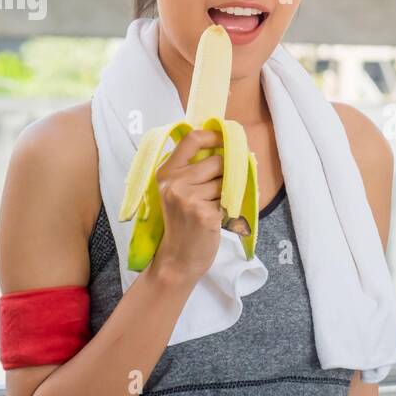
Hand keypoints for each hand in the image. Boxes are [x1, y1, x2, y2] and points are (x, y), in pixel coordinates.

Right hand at [150, 128, 225, 285]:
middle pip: (217, 161)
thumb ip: (193, 170)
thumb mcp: (178, 193)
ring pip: (226, 181)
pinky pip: (229, 199)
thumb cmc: (182, 225)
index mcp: (165, 173)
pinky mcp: (203, 212)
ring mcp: (188, 198)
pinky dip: (228, 207)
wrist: (177, 260)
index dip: (214, 135)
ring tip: (212, 208)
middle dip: (227, 173)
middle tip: (219, 191)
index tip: (227, 139)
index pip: (191, 139)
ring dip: (227, 193)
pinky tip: (215, 219)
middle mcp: (174, 182)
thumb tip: (228, 148)